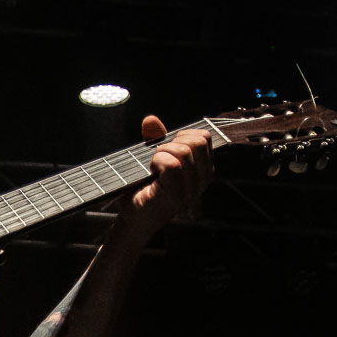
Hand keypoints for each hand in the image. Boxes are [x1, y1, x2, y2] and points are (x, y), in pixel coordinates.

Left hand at [117, 115, 213, 236]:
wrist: (131, 217)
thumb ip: (154, 138)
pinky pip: (172, 165)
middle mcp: (203, 180)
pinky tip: (152, 172)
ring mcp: (192, 190)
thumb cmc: (142, 188)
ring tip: (153, 166)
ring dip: (162, 152)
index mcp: (203, 169)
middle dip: (172, 142)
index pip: (204, 137)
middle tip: (157, 158)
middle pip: (198, 141)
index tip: (166, 148)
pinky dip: (158, 162)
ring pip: (185, 152)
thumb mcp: (151, 157)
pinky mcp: (177, 196)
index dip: (182, 135)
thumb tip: (150, 119)